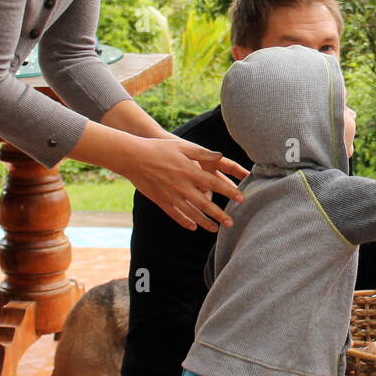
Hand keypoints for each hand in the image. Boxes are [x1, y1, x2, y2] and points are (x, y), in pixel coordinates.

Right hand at [123, 138, 245, 231]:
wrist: (133, 157)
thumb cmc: (160, 148)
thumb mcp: (183, 146)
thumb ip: (203, 153)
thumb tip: (221, 156)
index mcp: (190, 171)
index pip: (215, 184)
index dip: (229, 192)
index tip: (241, 199)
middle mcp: (182, 186)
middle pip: (205, 204)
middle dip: (220, 214)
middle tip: (231, 223)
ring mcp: (171, 195)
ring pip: (191, 213)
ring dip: (205, 222)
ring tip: (216, 229)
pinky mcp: (161, 201)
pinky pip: (175, 215)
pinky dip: (185, 222)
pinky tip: (193, 227)